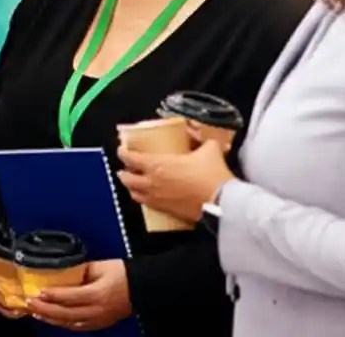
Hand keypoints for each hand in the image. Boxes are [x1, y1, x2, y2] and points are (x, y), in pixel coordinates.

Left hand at [28, 259, 130, 330]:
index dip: (53, 295)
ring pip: (69, 323)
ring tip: (36, 312)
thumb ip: (79, 270)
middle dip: (46, 309)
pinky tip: (52, 319)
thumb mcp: (100, 266)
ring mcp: (97, 319)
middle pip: (66, 313)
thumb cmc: (121, 274)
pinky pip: (77, 326)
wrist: (141, 288)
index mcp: (97, 293)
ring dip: (51, 318)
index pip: (70, 296)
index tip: (39, 292)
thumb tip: (61, 272)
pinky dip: (63, 323)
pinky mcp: (99, 324)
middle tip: (30, 303)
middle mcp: (96, 310)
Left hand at [117, 139, 233, 223]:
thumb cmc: (211, 174)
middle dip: (124, 173)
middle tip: (126, 168)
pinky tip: (150, 198)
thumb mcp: (209, 149)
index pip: (130, 158)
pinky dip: (145, 200)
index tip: (122, 149)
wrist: (222, 202)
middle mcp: (152, 183)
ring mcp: (157, 199)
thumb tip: (197, 133)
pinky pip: (148, 206)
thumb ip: (202, 139)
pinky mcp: (167, 212)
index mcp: (156, 165)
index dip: (123, 152)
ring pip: (135, 194)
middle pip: (126, 179)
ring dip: (132, 188)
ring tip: (135, 184)